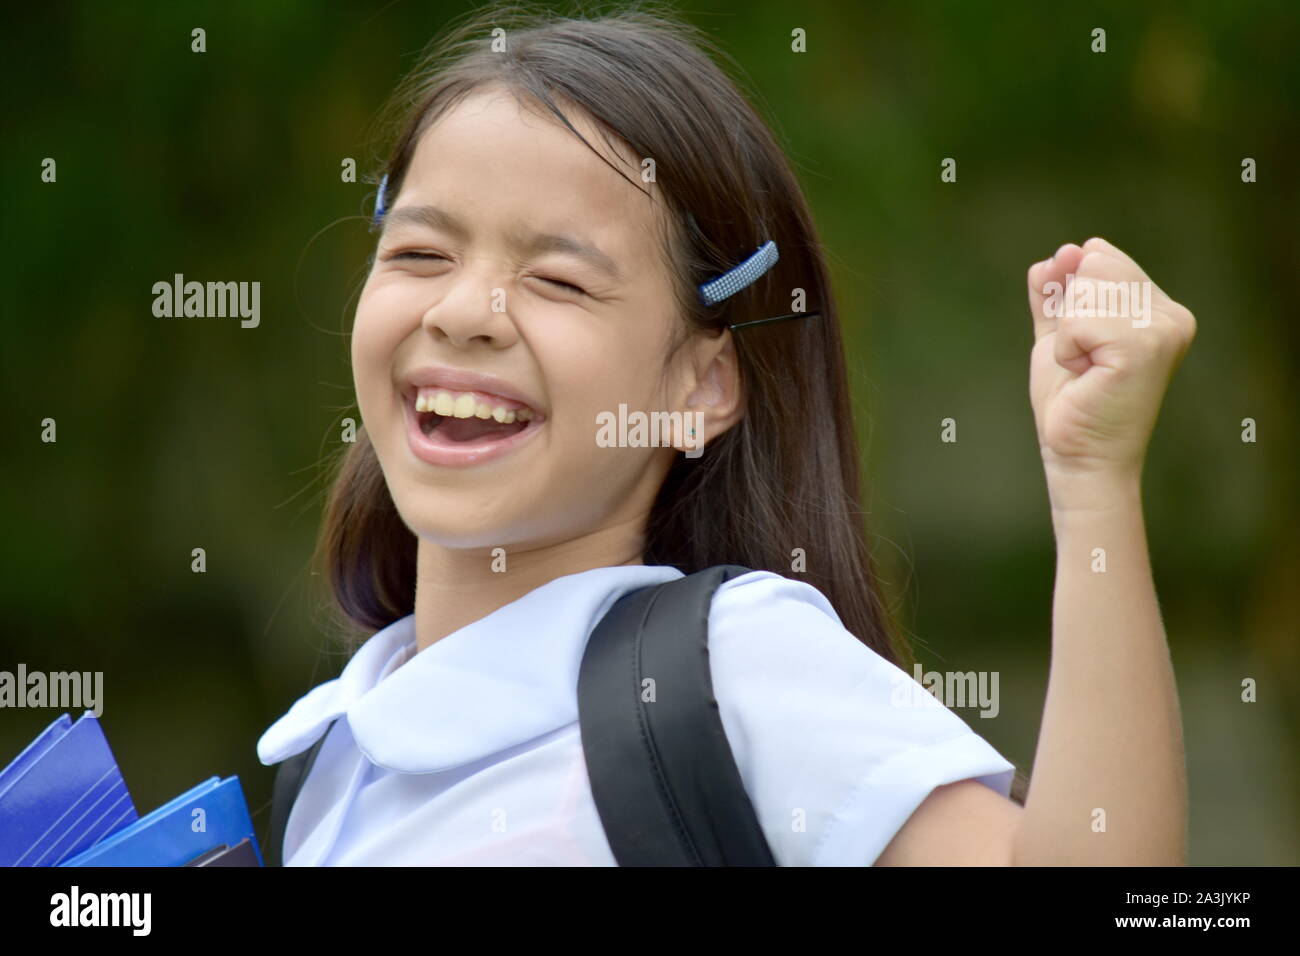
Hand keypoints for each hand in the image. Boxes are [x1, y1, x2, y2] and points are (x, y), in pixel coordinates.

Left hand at [1026, 237, 1195, 505]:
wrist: (1077, 454)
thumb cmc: (1071, 400)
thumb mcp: (1059, 334)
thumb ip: (1059, 292)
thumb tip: (1064, 250)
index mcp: (1158, 306)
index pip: (1098, 255)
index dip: (1071, 297)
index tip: (1085, 344)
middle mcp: (1171, 314)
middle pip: (1092, 265)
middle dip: (1069, 314)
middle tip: (1086, 360)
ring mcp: (1163, 329)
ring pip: (1084, 290)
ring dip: (1068, 335)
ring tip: (1088, 370)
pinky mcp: (1143, 347)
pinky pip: (1078, 321)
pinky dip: (1067, 350)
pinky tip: (1086, 376)